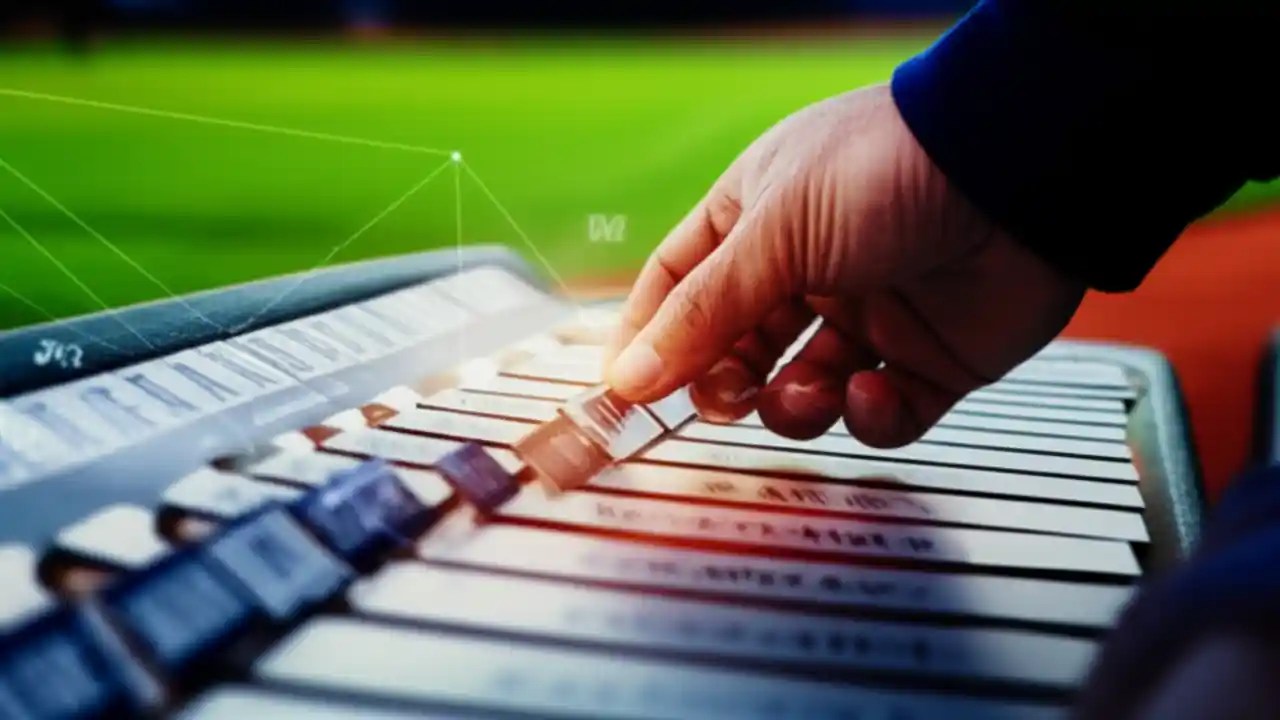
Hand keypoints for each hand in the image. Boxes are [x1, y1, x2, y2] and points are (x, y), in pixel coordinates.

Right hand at [603, 84, 1084, 446]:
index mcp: (758, 221)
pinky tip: (876, 385)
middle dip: (724, 383)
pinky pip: (880, 413)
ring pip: (804, 390)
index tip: (625, 391)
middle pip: (737, 348)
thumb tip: (628, 375)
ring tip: (809, 392)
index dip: (649, 337)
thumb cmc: (887, 168)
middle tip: (723, 401)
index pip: (679, 285)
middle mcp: (809, 269)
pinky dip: (870, 413)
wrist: (1019, 171)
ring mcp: (869, 315)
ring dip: (796, 405)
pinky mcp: (928, 359)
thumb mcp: (773, 233)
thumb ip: (701, 312)